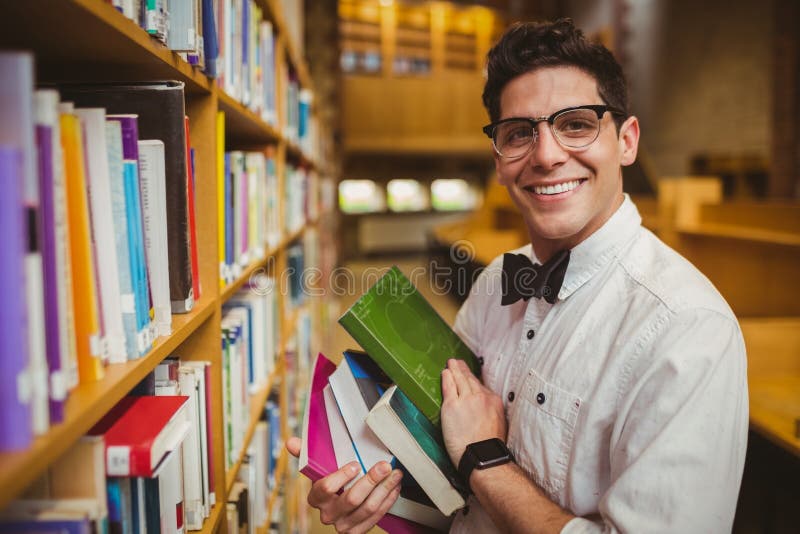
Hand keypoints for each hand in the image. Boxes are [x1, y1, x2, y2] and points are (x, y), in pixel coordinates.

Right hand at [286, 437, 402, 532]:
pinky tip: (394, 487)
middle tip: (384, 465)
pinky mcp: (358, 531)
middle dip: (370, 480)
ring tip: (395, 473)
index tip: (355, 464)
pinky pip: (376, 517)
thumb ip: (306, 455)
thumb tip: (291, 442)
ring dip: (384, 489)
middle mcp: (328, 514)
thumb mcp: (318, 470)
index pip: (325, 488)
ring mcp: (344, 525)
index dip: (341, 477)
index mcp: (316, 498)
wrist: (338, 510)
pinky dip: (388, 501)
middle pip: (351, 498)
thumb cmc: (330, 483)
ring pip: (367, 507)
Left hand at [441, 359, 506, 465]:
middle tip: (458, 363)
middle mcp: (481, 397)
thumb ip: (492, 412)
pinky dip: (447, 378)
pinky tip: (444, 373)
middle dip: (463, 370)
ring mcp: (466, 400)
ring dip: (454, 370)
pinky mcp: (452, 405)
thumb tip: (486, 412)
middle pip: (470, 380)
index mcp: (494, 401)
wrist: (483, 456)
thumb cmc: (489, 447)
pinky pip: (449, 387)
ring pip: (459, 380)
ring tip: (451, 364)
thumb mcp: (499, 424)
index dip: (473, 380)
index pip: (481, 386)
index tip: (469, 377)